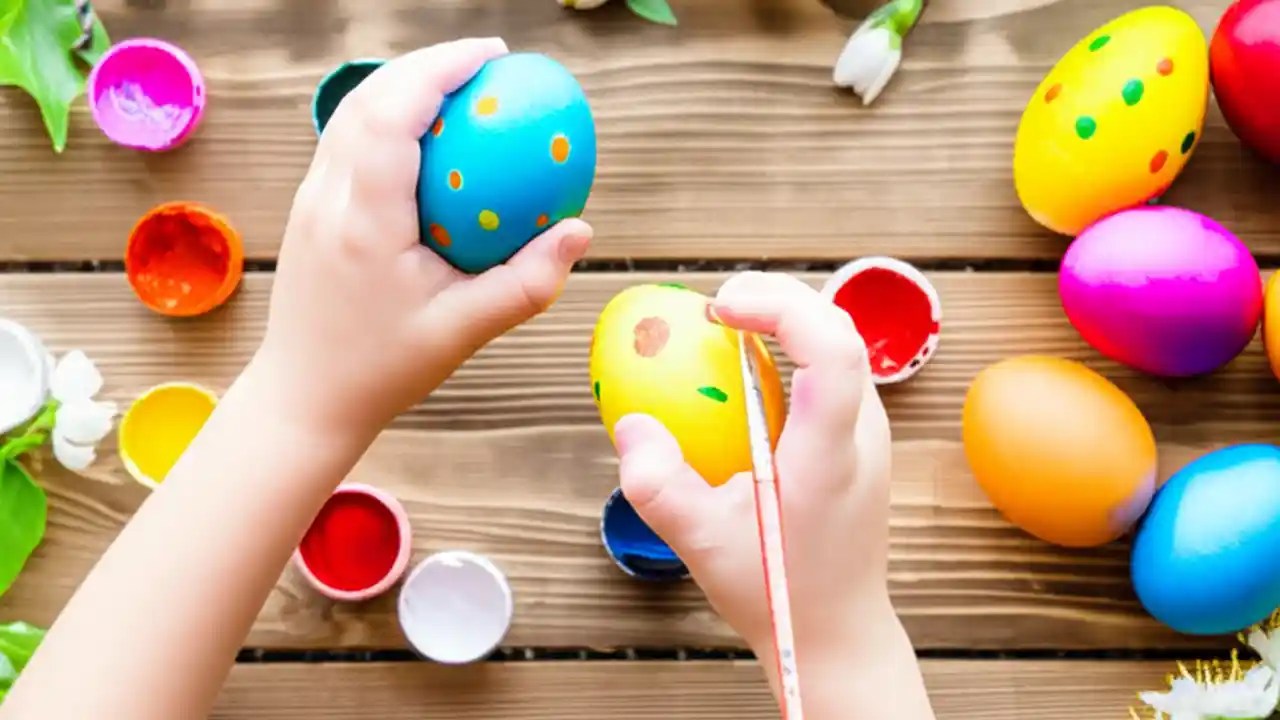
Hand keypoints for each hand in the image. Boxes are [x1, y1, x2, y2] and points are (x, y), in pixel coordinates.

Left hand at [256, 38, 593, 436]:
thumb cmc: (384, 369)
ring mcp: (309, 202)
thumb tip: (579, 230)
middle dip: (425, 64)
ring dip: (400, 86)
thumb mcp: (463, 332)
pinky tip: (426, 136)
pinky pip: (345, 143)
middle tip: (486, 62)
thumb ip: (526, 283)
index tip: (491, 56)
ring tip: (459, 87)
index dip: (439, 69)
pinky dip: (385, 118)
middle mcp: (327, 199)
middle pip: (366, 97)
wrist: (305, 397)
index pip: (393, 115)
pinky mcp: (307, 212)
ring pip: (348, 115)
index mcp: (364, 221)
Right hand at [615, 272, 898, 697]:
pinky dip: (790, 350)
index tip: (721, 308)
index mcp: (831, 453)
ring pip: (839, 342)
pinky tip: (745, 375)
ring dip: (785, 319)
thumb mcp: (701, 544)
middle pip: (838, 327)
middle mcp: (863, 433)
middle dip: (776, 297)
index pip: (832, 347)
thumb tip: (631, 424)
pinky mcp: (859, 441)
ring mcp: (869, 435)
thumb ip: (657, 485)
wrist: (836, 634)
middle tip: (715, 308)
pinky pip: (830, 371)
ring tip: (727, 328)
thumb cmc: (778, 593)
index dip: (780, 306)